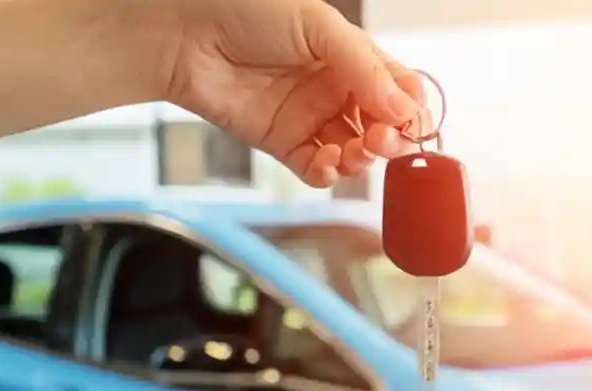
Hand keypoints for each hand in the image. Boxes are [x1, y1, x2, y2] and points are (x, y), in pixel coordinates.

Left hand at [161, 0, 424, 186]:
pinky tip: (327, 162)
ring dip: (363, 159)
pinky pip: (319, 169)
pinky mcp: (284, 144)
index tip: (407, 119)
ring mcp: (310, 119)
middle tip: (381, 140)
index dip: (409, 109)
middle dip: (390, 139)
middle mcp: (336, 90)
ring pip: (355, 153)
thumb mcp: (318, 25)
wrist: (182, 33)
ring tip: (354, 152)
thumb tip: (405, 108)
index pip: (398, 90)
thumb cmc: (245, 9)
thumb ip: (364, 66)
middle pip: (382, 127)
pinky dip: (330, 173)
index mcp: (352, 57)